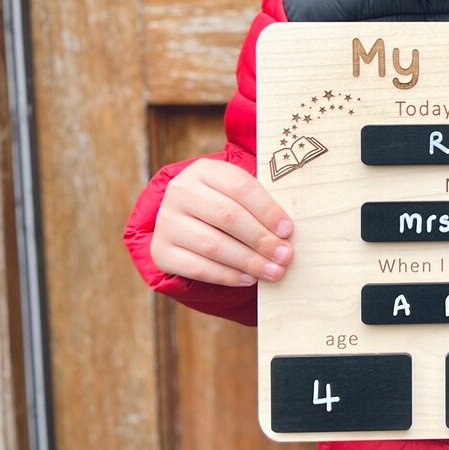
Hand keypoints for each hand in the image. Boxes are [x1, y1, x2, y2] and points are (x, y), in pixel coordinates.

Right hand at [149, 158, 293, 286]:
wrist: (185, 218)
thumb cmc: (224, 203)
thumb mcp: (237, 192)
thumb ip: (260, 203)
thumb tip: (287, 231)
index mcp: (203, 170)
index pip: (240, 187)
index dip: (267, 210)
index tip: (288, 230)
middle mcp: (180, 192)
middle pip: (227, 216)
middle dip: (261, 239)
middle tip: (285, 255)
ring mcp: (166, 222)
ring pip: (213, 244)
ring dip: (248, 261)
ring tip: (273, 271)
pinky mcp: (161, 251)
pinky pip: (198, 267)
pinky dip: (227, 276)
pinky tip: (249, 279)